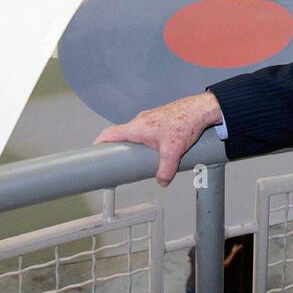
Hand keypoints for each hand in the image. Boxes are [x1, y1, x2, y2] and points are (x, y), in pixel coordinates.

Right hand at [94, 91, 222, 186]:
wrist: (199, 110)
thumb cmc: (184, 124)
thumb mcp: (173, 152)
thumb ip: (165, 170)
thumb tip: (161, 182)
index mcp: (137, 128)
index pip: (110, 134)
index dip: (99, 143)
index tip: (93, 151)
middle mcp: (140, 121)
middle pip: (121, 135)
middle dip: (117, 148)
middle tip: (115, 161)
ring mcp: (149, 118)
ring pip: (135, 133)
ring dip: (133, 144)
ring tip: (137, 158)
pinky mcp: (158, 118)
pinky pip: (145, 130)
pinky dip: (144, 140)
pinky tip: (155, 148)